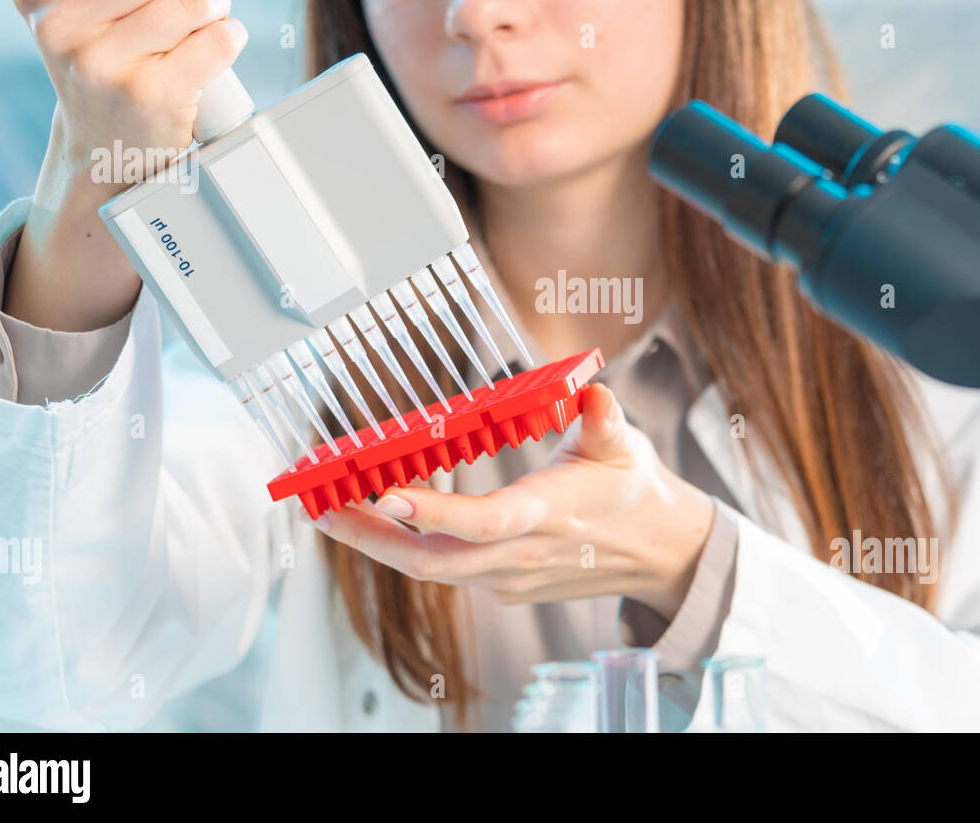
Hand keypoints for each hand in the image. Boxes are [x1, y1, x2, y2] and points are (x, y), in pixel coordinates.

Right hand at [11, 0, 245, 185]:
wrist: (105, 145)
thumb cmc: (104, 58)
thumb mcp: (77, 4)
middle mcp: (60, 25)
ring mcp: (104, 65)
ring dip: (216, 5)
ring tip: (200, 23)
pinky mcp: (151, 98)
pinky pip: (219, 40)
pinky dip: (229, 37)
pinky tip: (212, 49)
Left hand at [311, 383, 716, 619]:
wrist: (657, 551)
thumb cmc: (634, 490)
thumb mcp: (625, 446)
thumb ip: (605, 421)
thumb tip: (594, 393)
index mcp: (549, 514)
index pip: (484, 523)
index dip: (433, 513)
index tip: (385, 494)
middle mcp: (523, 555)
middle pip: (434, 561)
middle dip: (371, 539)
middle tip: (321, 510)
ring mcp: (511, 577)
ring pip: (432, 570)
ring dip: (378, 545)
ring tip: (331, 513)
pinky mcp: (504, 585)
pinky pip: (447, 571)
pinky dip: (408, 548)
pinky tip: (382, 522)